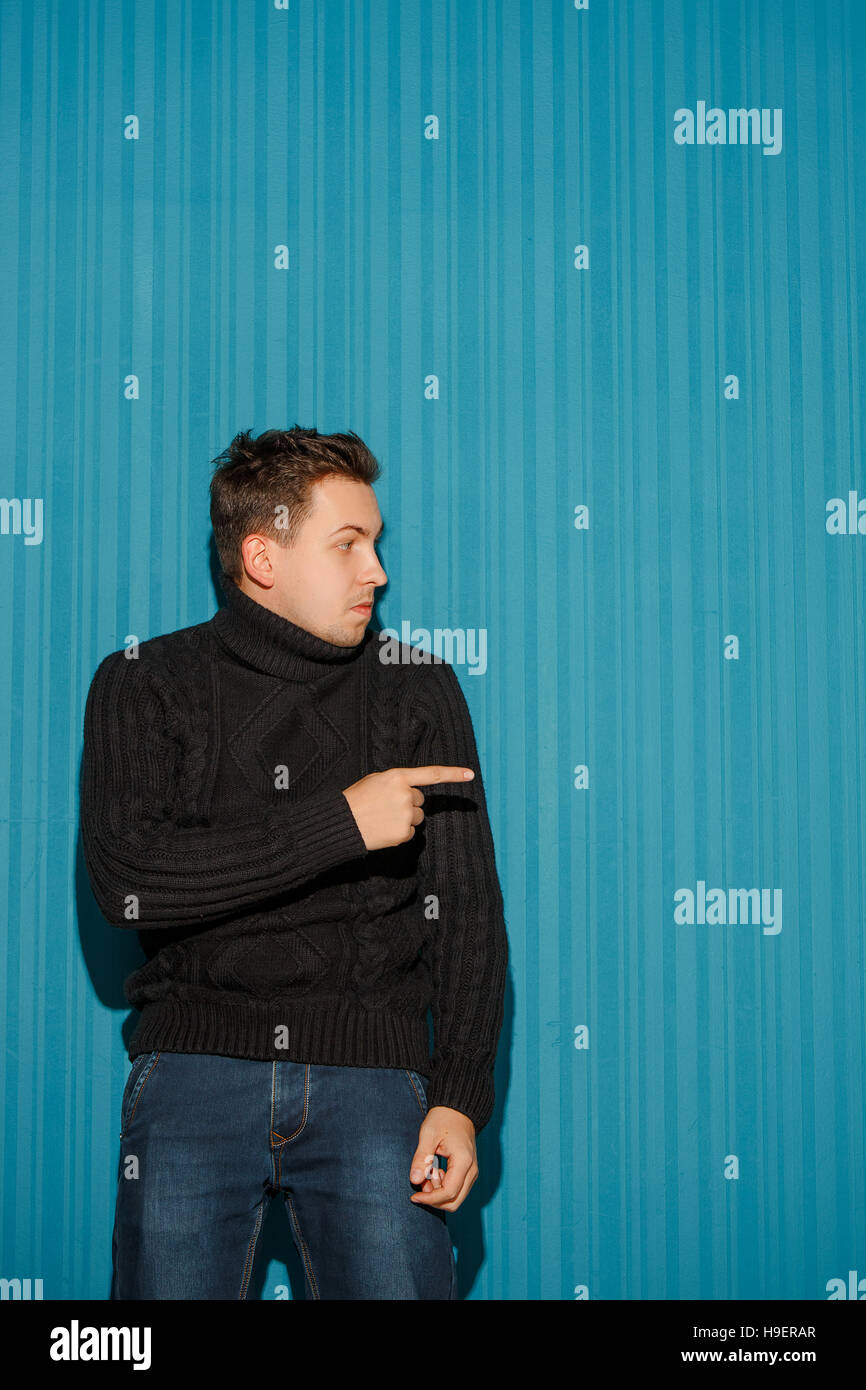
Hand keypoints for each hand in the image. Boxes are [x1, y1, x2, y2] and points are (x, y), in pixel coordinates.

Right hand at [342, 765, 474, 851]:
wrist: (343, 822)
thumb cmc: (357, 799)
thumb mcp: (376, 780)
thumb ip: (397, 782)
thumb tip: (413, 792)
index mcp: (398, 777)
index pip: (431, 774)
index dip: (453, 773)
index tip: (471, 774)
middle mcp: (406, 795)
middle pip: (420, 800)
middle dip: (407, 803)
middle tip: (386, 806)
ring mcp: (406, 815)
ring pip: (417, 817)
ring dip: (405, 817)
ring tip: (383, 818)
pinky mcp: (405, 833)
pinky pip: (411, 831)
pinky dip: (400, 831)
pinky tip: (384, 829)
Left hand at [408, 1106, 477, 1211]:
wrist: (457, 1110)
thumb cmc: (442, 1119)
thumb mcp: (428, 1135)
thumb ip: (421, 1158)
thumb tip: (414, 1180)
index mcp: (463, 1162)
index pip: (448, 1193)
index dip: (430, 1199)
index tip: (414, 1196)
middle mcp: (472, 1170)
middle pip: (454, 1202)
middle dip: (434, 1199)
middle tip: (421, 1183)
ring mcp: (472, 1173)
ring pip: (456, 1199)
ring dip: (438, 1194)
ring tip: (428, 1172)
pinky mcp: (469, 1172)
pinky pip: (457, 1190)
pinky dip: (443, 1188)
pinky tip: (435, 1172)